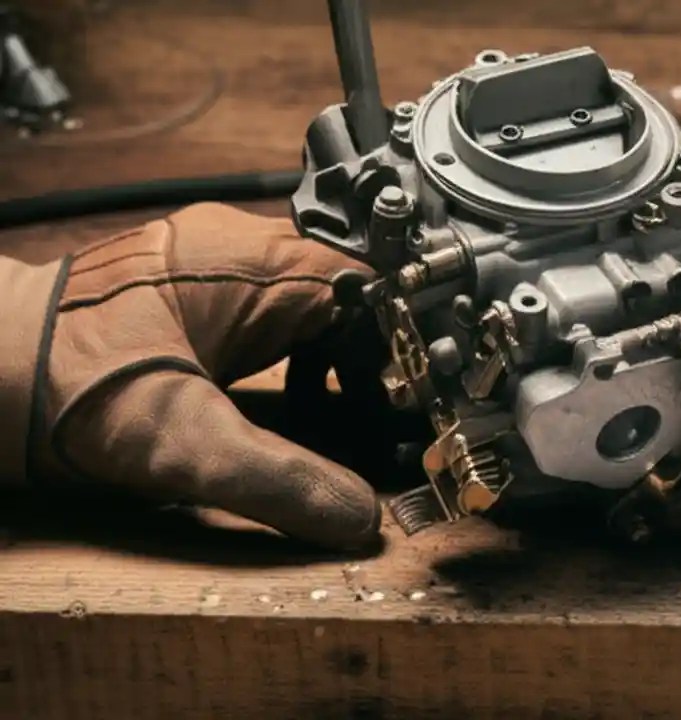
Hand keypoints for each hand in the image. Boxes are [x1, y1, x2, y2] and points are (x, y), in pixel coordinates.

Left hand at [30, 202, 379, 549]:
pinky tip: (278, 396)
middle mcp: (235, 248)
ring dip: (330, 354)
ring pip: (308, 300)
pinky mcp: (189, 288)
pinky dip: (289, 353)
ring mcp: (209, 263)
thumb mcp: (186, 446)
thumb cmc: (65, 384)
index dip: (395, 343)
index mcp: (251, 262)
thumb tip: (356, 516)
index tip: (405, 396)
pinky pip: (269, 310)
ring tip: (331, 410)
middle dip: (368, 355)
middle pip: (345, 291)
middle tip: (378, 414)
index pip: (367, 285)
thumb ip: (280, 482)